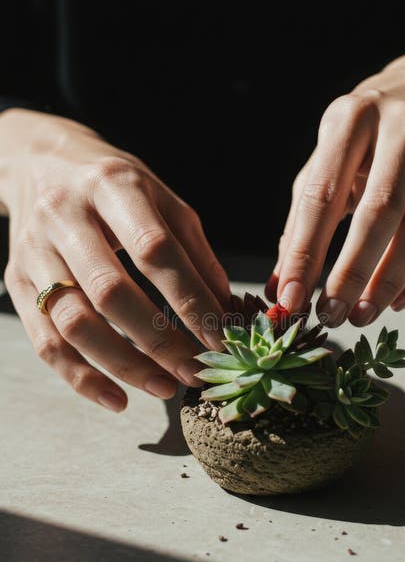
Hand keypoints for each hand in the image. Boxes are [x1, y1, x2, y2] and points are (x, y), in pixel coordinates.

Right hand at [0, 109, 229, 409]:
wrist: (40, 162)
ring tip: (165, 388)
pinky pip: (45, 341)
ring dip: (124, 364)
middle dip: (160, 340)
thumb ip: (194, 252)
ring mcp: (35, 250)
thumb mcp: (162, 199)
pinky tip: (117, 399)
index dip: (189, 298)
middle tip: (197, 371)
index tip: (221, 336)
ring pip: (74, 322)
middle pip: (110, 291)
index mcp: (112, 185)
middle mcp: (66, 215)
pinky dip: (81, 377)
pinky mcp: (16, 280)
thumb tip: (226, 311)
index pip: (154, 249)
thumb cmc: (113, 185)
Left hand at [267, 52, 404, 325]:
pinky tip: (401, 299)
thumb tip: (280, 285)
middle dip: (352, 272)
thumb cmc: (368, 132)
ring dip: (392, 278)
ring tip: (363, 312)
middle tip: (332, 315)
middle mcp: (400, 125)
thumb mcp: (329, 155)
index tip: (290, 298)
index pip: (322, 195)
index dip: (304, 252)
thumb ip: (302, 216)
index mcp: (350, 119)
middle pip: (379, 210)